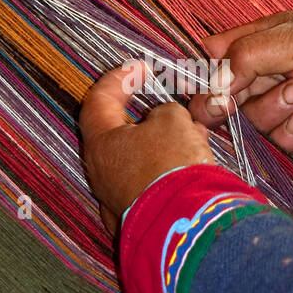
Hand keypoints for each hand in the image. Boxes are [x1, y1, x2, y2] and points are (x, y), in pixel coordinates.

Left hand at [80, 62, 213, 234]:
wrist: (186, 224)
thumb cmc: (172, 164)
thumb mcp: (172, 121)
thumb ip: (164, 112)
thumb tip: (163, 121)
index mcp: (100, 142)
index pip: (99, 100)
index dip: (119, 79)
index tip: (139, 68)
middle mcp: (101, 172)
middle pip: (117, 133)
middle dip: (146, 116)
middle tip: (169, 104)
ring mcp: (116, 198)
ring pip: (137, 160)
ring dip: (161, 143)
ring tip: (193, 134)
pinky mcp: (138, 217)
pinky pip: (150, 183)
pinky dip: (166, 168)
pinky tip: (190, 164)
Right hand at [190, 11, 292, 159]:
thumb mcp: (286, 38)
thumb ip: (242, 58)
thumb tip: (211, 89)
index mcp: (252, 49)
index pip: (208, 63)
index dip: (198, 76)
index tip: (199, 86)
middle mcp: (259, 83)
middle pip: (216, 103)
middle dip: (220, 106)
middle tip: (228, 104)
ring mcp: (276, 113)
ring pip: (246, 126)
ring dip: (269, 110)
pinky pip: (275, 146)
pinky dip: (288, 133)